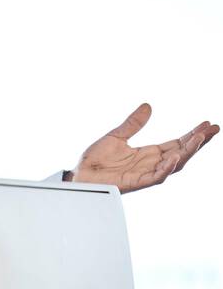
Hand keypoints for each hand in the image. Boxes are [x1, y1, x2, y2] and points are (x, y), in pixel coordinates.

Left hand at [70, 103, 217, 192]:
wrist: (79, 175)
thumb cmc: (95, 160)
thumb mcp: (116, 136)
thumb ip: (133, 124)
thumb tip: (148, 106)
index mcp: (148, 153)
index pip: (177, 143)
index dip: (192, 134)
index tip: (207, 124)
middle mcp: (150, 163)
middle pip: (182, 153)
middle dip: (198, 141)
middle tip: (214, 129)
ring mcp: (145, 173)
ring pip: (174, 164)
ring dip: (188, 152)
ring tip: (200, 138)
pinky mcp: (136, 182)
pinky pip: (156, 176)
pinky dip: (166, 168)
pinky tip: (175, 157)